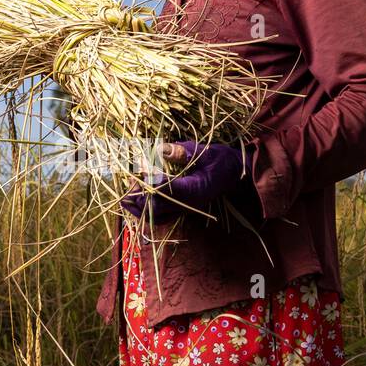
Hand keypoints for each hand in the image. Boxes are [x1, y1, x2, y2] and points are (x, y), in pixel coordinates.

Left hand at [120, 140, 254, 222]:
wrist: (236, 174)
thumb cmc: (221, 160)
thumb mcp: (203, 151)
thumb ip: (181, 151)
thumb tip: (159, 149)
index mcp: (194, 190)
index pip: (166, 191)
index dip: (150, 182)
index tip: (140, 169)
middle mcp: (188, 204)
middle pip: (156, 208)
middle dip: (139, 195)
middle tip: (131, 179)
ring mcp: (184, 209)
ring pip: (155, 217)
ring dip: (139, 206)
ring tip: (129, 190)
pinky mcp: (181, 209)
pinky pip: (160, 217)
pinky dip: (146, 210)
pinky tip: (138, 198)